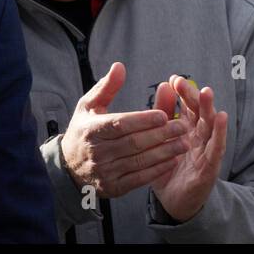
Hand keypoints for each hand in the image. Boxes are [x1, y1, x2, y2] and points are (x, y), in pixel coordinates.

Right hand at [61, 62, 190, 198]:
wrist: (68, 168)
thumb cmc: (84, 131)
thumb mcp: (88, 107)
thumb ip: (106, 87)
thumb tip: (120, 66)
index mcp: (91, 130)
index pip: (120, 125)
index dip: (143, 120)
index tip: (164, 115)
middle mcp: (97, 153)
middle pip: (134, 143)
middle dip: (161, 135)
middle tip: (183, 127)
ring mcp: (104, 172)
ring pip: (139, 162)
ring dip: (164, 153)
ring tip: (185, 143)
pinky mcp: (112, 188)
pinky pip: (138, 179)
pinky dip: (157, 170)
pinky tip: (173, 160)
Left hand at [150, 75, 228, 222]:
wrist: (176, 203)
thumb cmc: (170, 170)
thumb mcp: (161, 141)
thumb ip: (163, 115)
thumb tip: (164, 85)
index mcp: (188, 130)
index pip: (188, 107)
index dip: (184, 93)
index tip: (174, 79)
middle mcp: (201, 138)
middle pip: (200, 113)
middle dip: (195, 97)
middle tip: (186, 83)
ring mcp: (207, 151)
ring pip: (211, 127)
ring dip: (209, 109)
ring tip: (206, 92)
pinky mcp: (210, 168)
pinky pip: (217, 148)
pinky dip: (220, 132)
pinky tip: (221, 117)